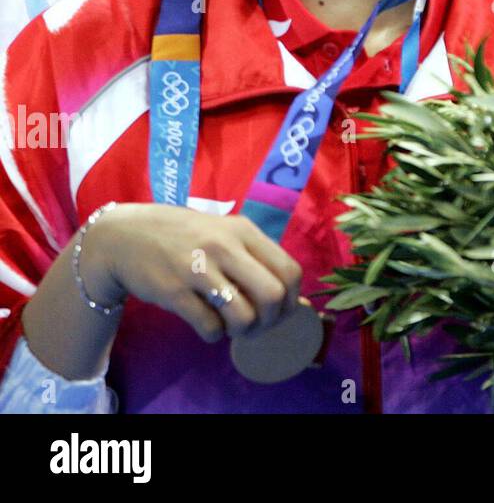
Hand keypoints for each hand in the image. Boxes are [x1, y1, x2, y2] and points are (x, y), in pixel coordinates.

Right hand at [79, 203, 302, 343]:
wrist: (125, 237)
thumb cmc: (184, 238)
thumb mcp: (224, 234)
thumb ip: (256, 258)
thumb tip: (297, 300)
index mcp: (244, 231)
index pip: (289, 270)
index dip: (292, 300)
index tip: (280, 311)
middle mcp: (226, 247)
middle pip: (274, 295)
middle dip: (271, 320)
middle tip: (257, 323)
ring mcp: (199, 269)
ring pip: (244, 316)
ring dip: (242, 331)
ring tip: (232, 326)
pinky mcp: (174, 291)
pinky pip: (209, 326)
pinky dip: (214, 334)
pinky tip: (207, 325)